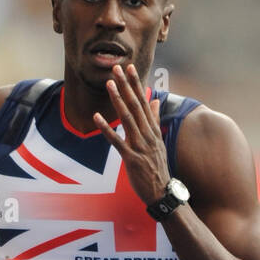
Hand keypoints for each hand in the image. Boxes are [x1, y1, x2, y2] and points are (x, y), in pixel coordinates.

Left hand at [93, 64, 170, 207]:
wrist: (162, 192)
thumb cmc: (157, 166)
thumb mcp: (159, 140)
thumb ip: (155, 119)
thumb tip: (155, 100)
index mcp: (153, 129)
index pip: (144, 101)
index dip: (136, 84)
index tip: (129, 68)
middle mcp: (148, 134)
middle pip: (136, 105)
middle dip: (126, 86)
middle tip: (117, 69)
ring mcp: (140, 146)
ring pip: (127, 118)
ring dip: (118, 100)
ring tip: (109, 84)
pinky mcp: (131, 158)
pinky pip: (117, 141)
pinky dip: (106, 128)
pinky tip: (97, 117)